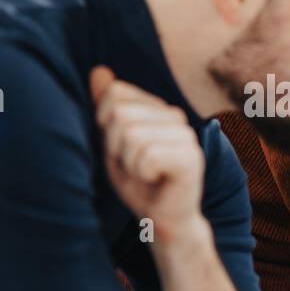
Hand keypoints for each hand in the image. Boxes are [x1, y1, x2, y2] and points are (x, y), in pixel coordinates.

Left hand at [90, 66, 204, 241]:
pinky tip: (155, 179)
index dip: (106, 127)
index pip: (115, 94)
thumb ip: (106, 108)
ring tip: (144, 174)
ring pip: (132, 135)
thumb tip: (98, 70)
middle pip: (120, 114)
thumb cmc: (138, 183)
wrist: (161, 220)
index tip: (121, 150)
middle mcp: (175, 116)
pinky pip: (147, 155)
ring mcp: (186, 135)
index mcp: (157, 108)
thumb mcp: (112, 143)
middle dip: (115, 147)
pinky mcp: (191, 157)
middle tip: (133, 167)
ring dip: (129, 163)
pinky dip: (141, 173)